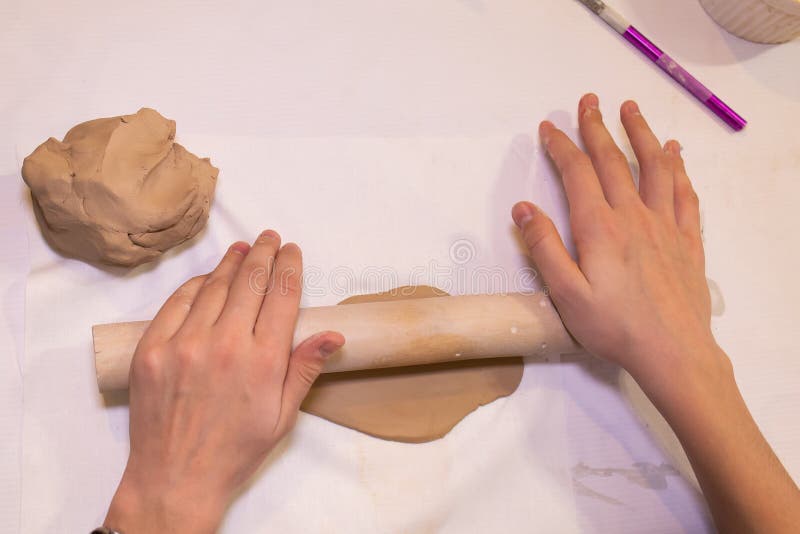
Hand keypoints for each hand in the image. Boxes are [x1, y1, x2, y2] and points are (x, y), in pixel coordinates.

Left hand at [104, 231, 344, 533]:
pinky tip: (206, 277)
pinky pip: (177, 303)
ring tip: (243, 249)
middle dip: (263, 254)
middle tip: (270, 237)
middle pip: (249, 281)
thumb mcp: (283, 417)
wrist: (175, 478)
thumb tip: (332, 334)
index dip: (289, 267)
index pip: (281, 296)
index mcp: (263, 361)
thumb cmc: (235, 451)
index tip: (292, 251)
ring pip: (213, 287)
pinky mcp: (153, 348)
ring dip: (231, 263)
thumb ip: (305, 369)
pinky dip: (195, 285)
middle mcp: (225, 344)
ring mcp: (184, 343)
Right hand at [512, 94, 726, 393]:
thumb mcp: (567, 294)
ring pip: (654, 168)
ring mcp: (665, 225)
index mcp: (600, 228)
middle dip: (598, 128)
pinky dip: (678, 169)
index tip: (549, 127)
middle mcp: (633, 217)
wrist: (674, 352)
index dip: (562, 147)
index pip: (578, 174)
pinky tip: (675, 154)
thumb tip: (523, 209)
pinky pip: (685, 194)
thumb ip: (544, 248)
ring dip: (641, 135)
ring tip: (631, 109)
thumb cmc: (615, 327)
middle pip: (614, 161)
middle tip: (589, 101)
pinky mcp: (688, 240)